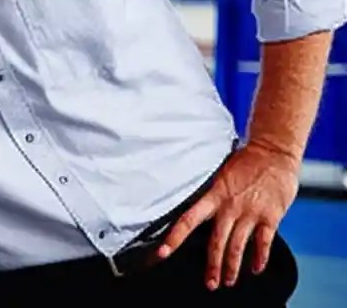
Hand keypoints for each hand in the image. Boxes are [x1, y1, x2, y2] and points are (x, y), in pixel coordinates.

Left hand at [157, 143, 298, 289]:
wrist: (273, 152)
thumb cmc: (245, 161)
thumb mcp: (219, 175)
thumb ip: (211, 195)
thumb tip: (197, 208)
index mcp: (213, 195)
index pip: (187, 220)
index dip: (174, 238)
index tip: (162, 253)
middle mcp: (230, 207)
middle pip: (216, 242)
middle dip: (212, 266)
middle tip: (209, 283)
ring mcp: (250, 212)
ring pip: (238, 246)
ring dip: (233, 267)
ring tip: (229, 281)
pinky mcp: (271, 216)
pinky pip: (264, 242)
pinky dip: (259, 258)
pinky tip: (255, 268)